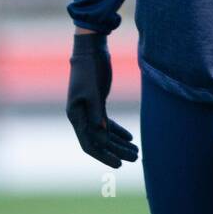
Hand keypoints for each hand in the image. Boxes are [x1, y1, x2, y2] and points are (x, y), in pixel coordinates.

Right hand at [66, 31, 138, 167]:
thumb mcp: (93, 90)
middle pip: (100, 141)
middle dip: (117, 151)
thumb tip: (102, 134)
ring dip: (120, 143)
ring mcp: (89, 110)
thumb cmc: (89, 68)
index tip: (119, 164)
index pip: (89, 143)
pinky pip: (107, 123)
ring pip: (105, 133)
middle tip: (136, 158)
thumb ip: (96, 112)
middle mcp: (80, 116)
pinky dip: (118, 131)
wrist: (91, 49)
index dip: (104, 155)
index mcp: (75, 115)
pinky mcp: (98, 103)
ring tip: (137, 152)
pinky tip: (130, 137)